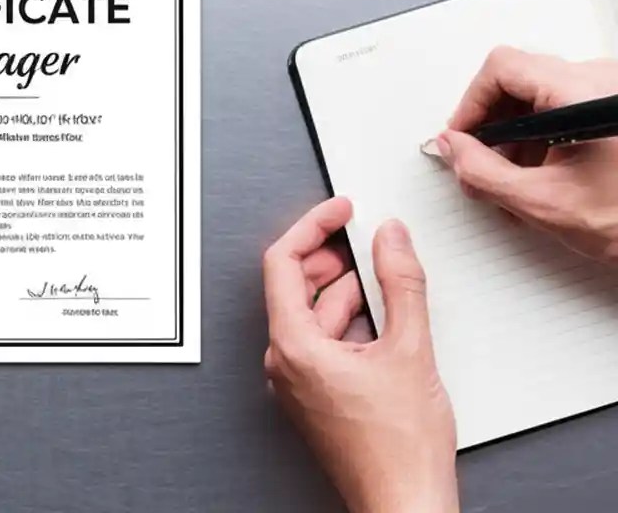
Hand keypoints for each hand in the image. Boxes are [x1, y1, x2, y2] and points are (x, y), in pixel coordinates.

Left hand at [263, 198, 457, 512]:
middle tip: (360, 235)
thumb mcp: (410, 349)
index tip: (339, 209)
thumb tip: (392, 239)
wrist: (402, 501)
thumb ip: (401, 283)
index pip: (283, 264)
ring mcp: (297, 381)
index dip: (312, 227)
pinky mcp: (314, 394)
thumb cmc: (399, 448)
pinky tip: (379, 316)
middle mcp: (285, 363)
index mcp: (293, 346)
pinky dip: (346, 320)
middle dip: (328, 255)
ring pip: (310, 315)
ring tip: (381, 275)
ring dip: (342, 289)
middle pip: (293, 287)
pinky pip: (320, 342)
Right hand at [437, 47, 617, 261]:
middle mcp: (603, 81)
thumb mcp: (542, 202)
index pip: (503, 67)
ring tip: (515, 177)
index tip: (463, 135)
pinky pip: (564, 104)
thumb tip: (453, 148)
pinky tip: (542, 171)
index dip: (471, 102)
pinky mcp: (615, 108)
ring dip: (516, 134)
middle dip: (492, 124)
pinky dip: (542, 135)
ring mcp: (612, 91)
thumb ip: (482, 172)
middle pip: (520, 78)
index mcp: (584, 94)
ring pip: (539, 94)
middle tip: (481, 160)